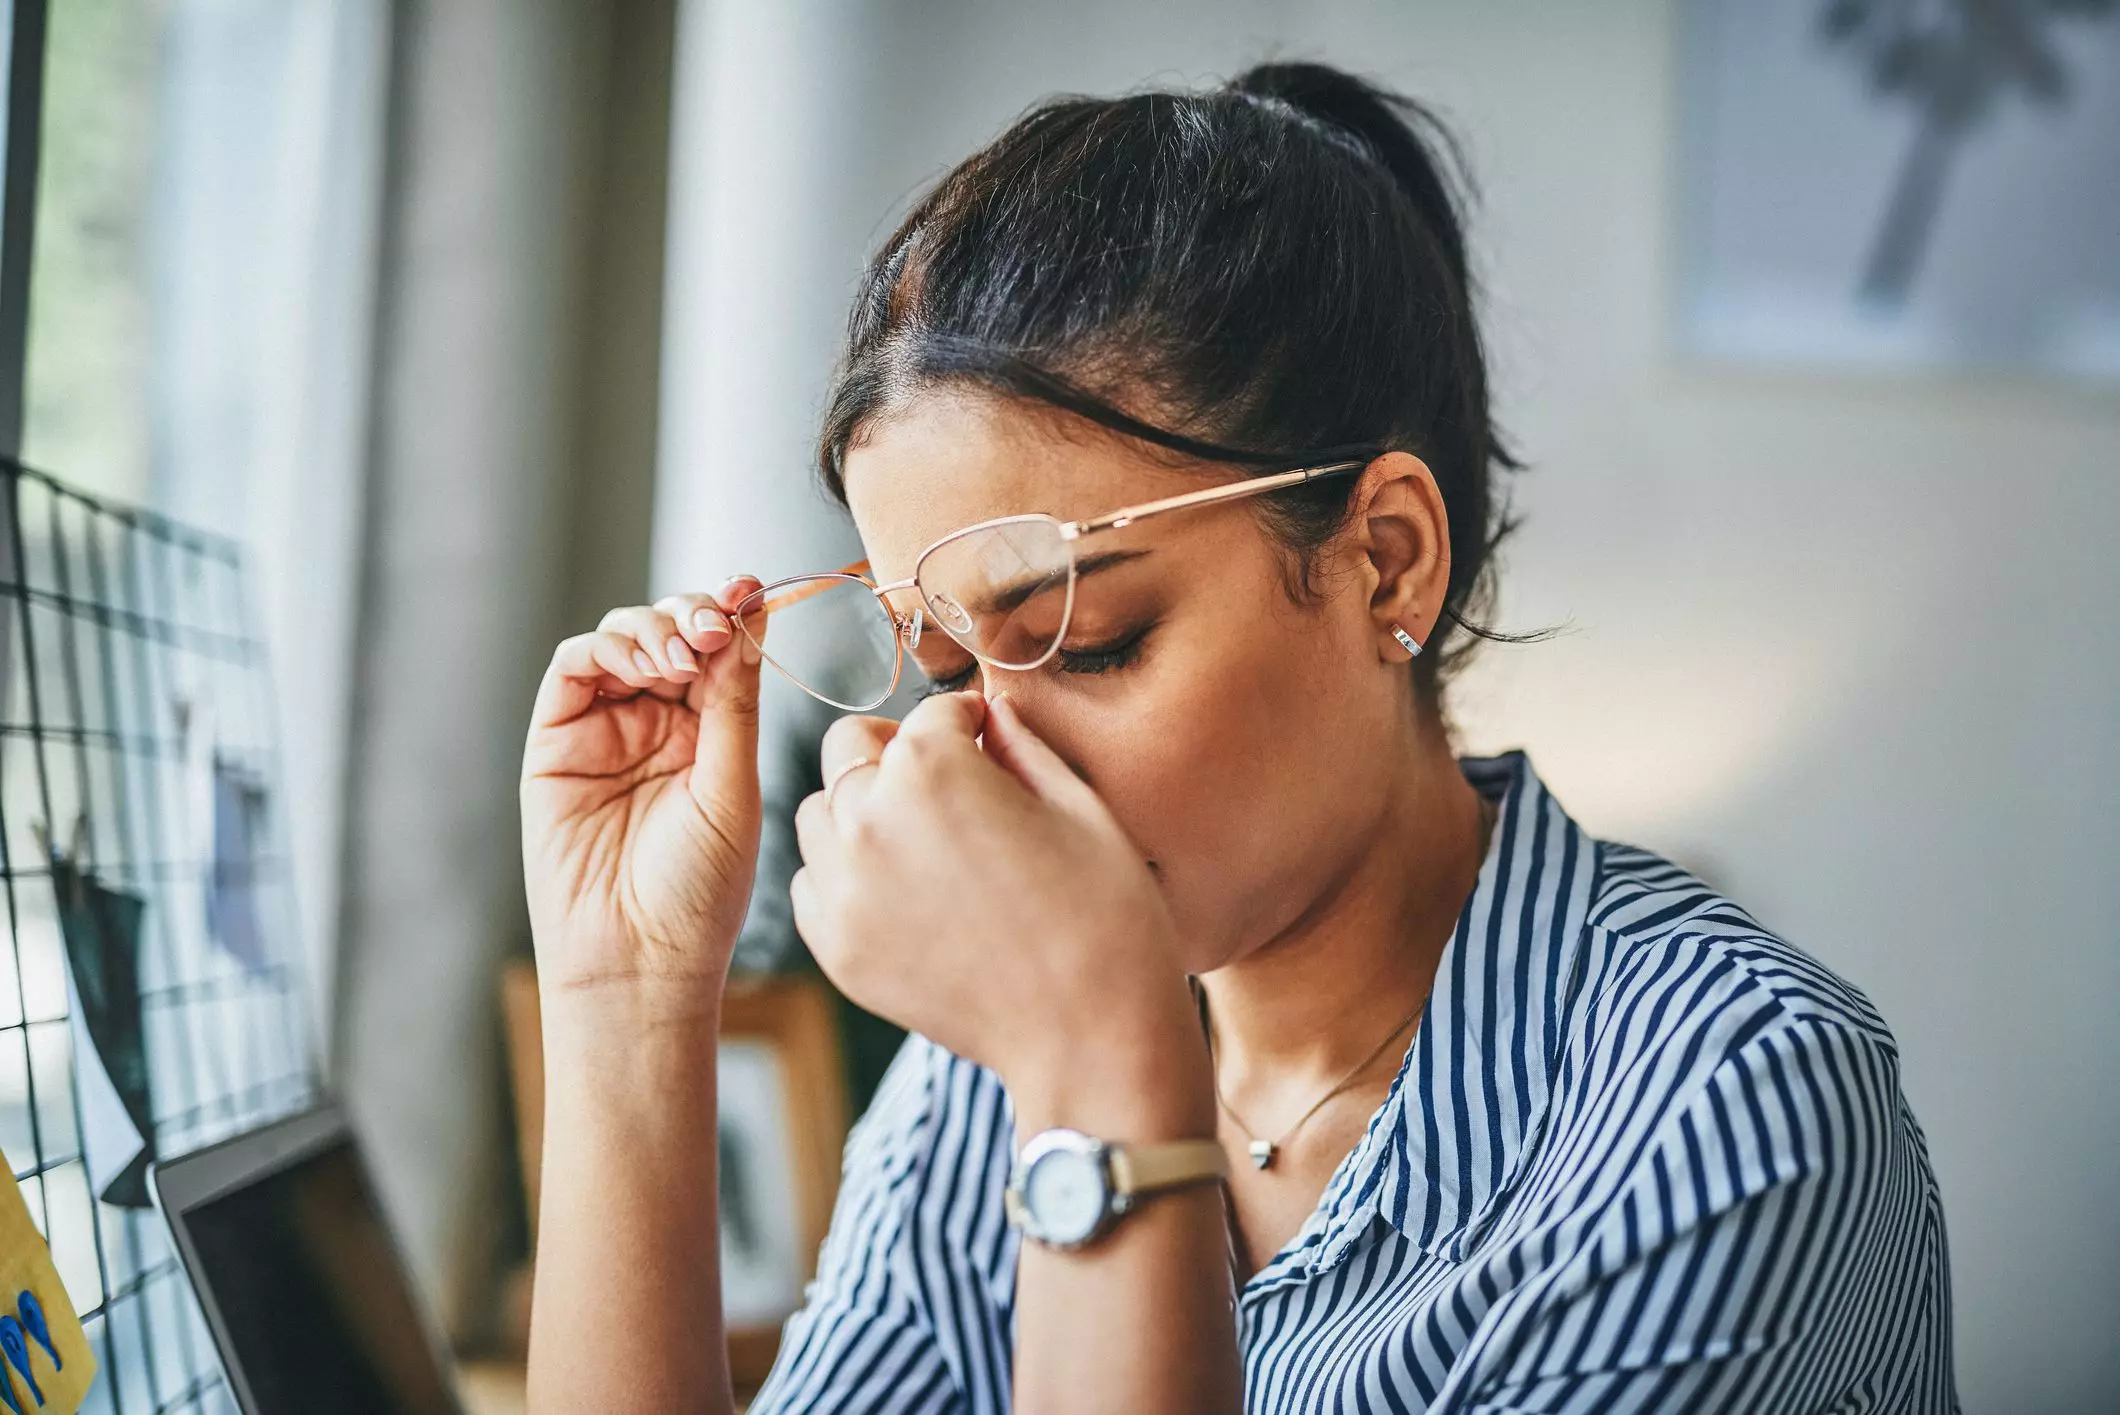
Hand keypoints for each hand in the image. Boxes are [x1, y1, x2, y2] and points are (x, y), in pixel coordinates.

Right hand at [519, 579, 764, 1002]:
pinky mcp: (557, 740)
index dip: (734, 615)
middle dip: (695, 615)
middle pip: (672, 631)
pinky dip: (607, 649)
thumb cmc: (697, 891)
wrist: (639, 959)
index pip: (721, 650)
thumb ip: (735, 702)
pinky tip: (645, 666)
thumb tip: (752, 616)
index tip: (752, 594)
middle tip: (715, 629)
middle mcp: (659, 723)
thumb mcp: (732, 786)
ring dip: (654, 627)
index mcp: (712, 734)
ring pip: (623, 638)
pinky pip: (574, 668)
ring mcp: (606, 728)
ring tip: (682, 654)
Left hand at [790, 691, 1210, 1130]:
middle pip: (852, 748)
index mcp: (930, 768)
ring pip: (818, 814)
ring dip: (859, 813)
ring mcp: (843, 889)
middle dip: (898, 754)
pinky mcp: (836, 949)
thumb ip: (1021, 744)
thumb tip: (990, 715)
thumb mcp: (1077, 805)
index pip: (932, 713)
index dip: (970, 723)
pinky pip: (813, 885)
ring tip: (921, 844)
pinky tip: (906, 895)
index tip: (990, 743)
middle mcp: (867, 819)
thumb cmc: (1105, 913)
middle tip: (948, 786)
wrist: (1091, 1033)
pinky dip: (845, 878)